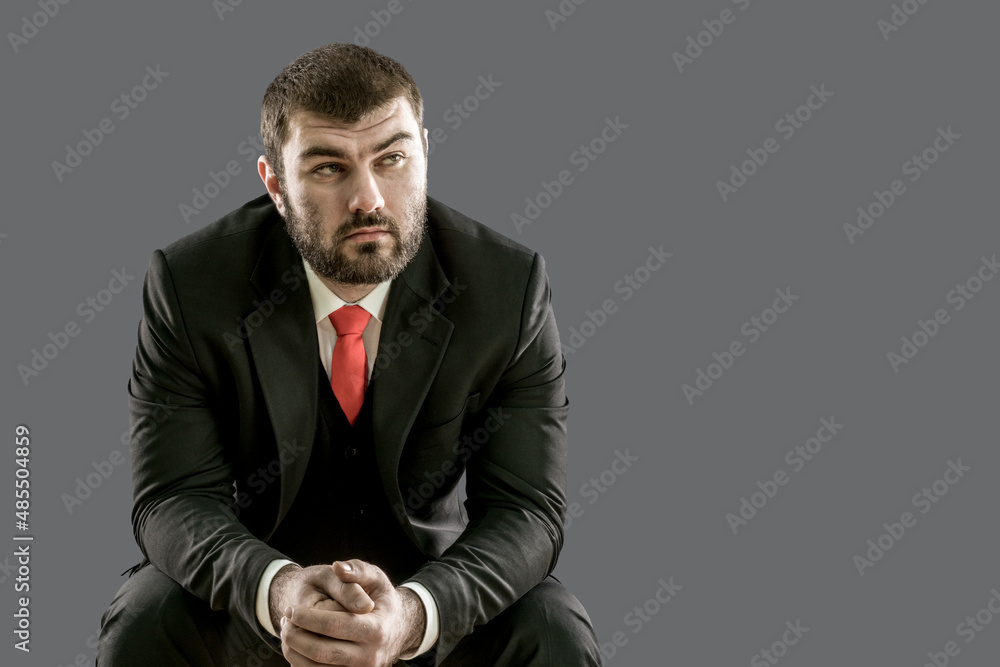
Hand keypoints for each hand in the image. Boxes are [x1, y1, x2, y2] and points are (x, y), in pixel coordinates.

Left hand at [280, 560, 425, 665]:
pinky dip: (303, 664)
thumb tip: (338, 567)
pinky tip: (297, 647)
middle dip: (296, 637)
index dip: (307, 618)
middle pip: (322, 653)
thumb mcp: (376, 579)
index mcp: (376, 629)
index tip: (290, 609)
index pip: (334, 626)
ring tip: (287, 632)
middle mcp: (370, 656)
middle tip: (284, 622)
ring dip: (295, 652)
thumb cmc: (382, 600)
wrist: (398, 628)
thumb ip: (357, 570)